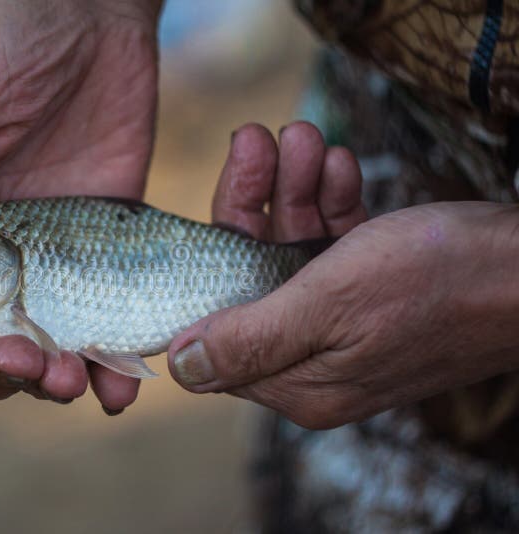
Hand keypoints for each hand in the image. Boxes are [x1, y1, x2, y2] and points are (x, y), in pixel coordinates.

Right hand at [0, 0, 161, 408]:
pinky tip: (122, 381)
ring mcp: (47, 255)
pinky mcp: (101, 249)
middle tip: (30, 367)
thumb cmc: (1, 38)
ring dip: (53, 378)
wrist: (91, 15)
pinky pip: (102, 318)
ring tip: (77, 381)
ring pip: (41, 343)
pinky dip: (110, 361)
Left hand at [169, 124, 518, 428]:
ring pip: (293, 251)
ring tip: (307, 139)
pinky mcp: (374, 293)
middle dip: (255, 205)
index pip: (219, 333)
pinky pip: (334, 246)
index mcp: (299, 381)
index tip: (197, 218)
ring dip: (296, 191)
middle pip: (253, 279)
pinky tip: (338, 166)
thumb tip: (181, 367)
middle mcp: (316, 358)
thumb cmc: (441, 285)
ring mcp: (346, 324)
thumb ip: (250, 338)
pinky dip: (332, 205)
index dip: (202, 275)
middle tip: (256, 142)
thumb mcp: (330, 307)